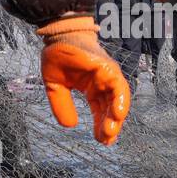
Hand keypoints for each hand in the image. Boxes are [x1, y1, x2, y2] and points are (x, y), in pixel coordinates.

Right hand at [35, 16, 130, 145]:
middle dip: (110, 125)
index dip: (101, 126)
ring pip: (118, 100)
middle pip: (111, 109)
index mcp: (93, 90)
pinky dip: (120, 100)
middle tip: (107, 141)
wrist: (58, 36)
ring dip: (116, 117)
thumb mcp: (55, 87)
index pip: (101, 111)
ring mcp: (109, 76)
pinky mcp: (109, 68)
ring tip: (111, 131)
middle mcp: (104, 85)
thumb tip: (69, 126)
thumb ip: (62, 105)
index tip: (101, 141)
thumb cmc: (58, 58)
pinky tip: (117, 114)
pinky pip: (119, 86)